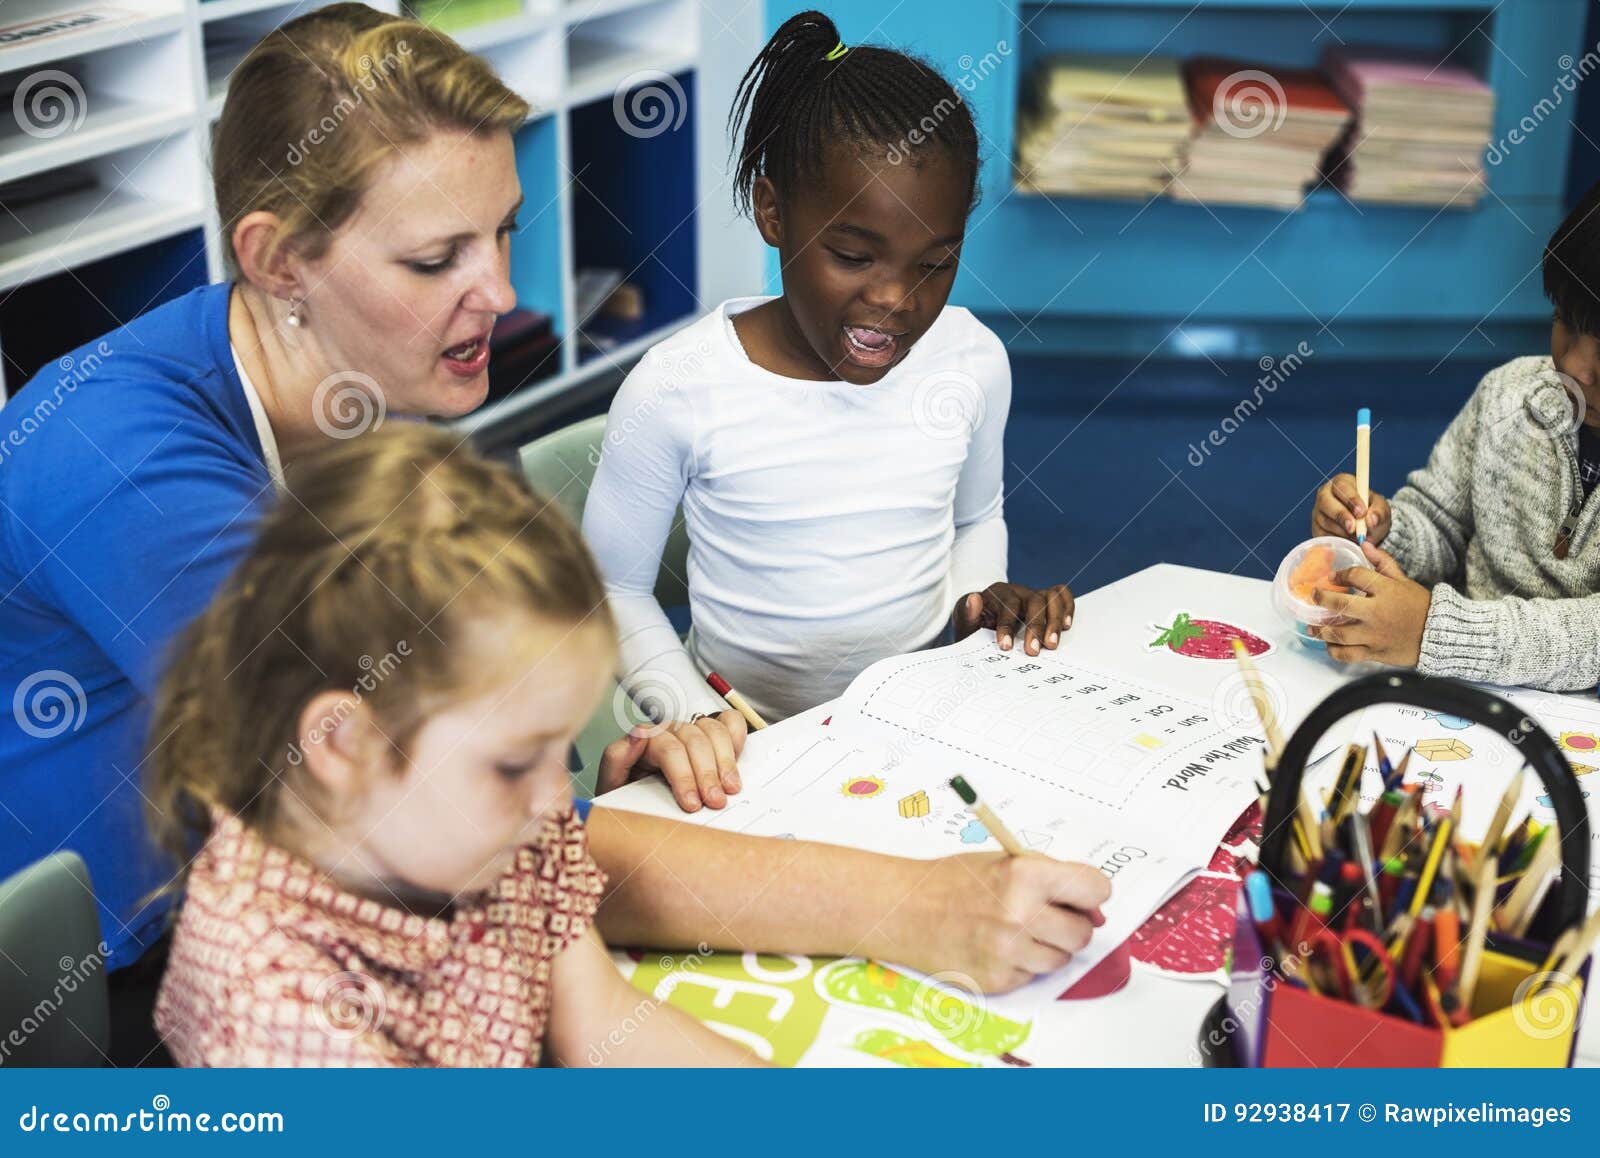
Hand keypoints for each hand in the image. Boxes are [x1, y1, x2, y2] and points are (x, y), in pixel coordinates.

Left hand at [595, 711, 747, 812]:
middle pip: (694, 741)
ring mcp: (692, 730)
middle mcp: (670, 731)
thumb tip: (638, 734)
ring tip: (730, 790)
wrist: (640, 812)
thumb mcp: (611, 787)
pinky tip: (738, 758)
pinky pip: (729, 722)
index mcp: (644, 740)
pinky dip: (737, 736)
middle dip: (707, 773)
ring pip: (713, 731)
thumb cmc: (628, 801)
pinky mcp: (711, 736)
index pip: (668, 748)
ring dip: (725, 761)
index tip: (692, 804)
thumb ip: (616, 759)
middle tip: (715, 802)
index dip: (683, 776)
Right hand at [898, 852, 1110, 992]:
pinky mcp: (999, 979)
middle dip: (1072, 924)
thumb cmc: (954, 881)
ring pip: (1062, 959)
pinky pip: (1033, 975)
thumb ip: (1052, 878)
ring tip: (1017, 930)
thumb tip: (1095, 909)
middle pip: (1083, 933)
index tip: (1084, 896)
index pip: (1095, 888)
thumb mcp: (1005, 861)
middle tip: (1047, 916)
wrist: (906, 910)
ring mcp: (1010, 951)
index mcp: (1026, 875)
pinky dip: (1023, 964)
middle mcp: (1021, 914)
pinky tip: (998, 946)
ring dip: (1048, 947)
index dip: (1091, 893)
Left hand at [954, 583, 1074, 654]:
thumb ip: (968, 614)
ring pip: (1051, 598)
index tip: (1005, 647)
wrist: (982, 622)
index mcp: (997, 594)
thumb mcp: (966, 623)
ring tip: (1051, 645)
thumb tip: (973, 599)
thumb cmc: (976, 625)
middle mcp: (1018, 591)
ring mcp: (1033, 594)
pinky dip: (1067, 607)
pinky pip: (1061, 594)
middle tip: (1032, 651)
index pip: (1007, 606)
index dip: (1007, 626)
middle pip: (1033, 601)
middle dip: (1035, 627)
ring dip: (1054, 621)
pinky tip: (1066, 626)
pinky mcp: (1046, 599)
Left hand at [1307, 542, 1430, 666]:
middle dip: (1321, 599)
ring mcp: (1374, 634)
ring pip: (1339, 633)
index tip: (1333, 578)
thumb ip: (1383, 562)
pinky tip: (1329, 645)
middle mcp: (1376, 612)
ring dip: (1321, 630)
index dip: (1340, 575)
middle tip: (1314, 596)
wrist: (1439, 634)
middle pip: (1340, 604)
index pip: (1356, 576)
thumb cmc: (1419, 605)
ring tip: (1312, 626)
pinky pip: (1348, 654)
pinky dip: (1334, 651)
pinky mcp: (1375, 653)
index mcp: (1386, 591)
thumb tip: (1365, 544)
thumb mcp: (1404, 580)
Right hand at [1312, 473, 1391, 543]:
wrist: (1366, 529)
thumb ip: (1379, 512)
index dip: (1351, 499)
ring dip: (1342, 531)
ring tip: (1358, 537)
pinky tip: (1349, 541)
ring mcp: (1318, 512)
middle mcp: (1325, 495)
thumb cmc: (1371, 513)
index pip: (1342, 487)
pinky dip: (1336, 540)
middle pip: (1326, 502)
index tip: (1362, 512)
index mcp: (1341, 483)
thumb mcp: (1381, 509)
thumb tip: (1371, 520)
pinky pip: (1322, 535)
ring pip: (1325, 521)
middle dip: (1341, 515)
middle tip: (1354, 528)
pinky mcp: (1316, 528)